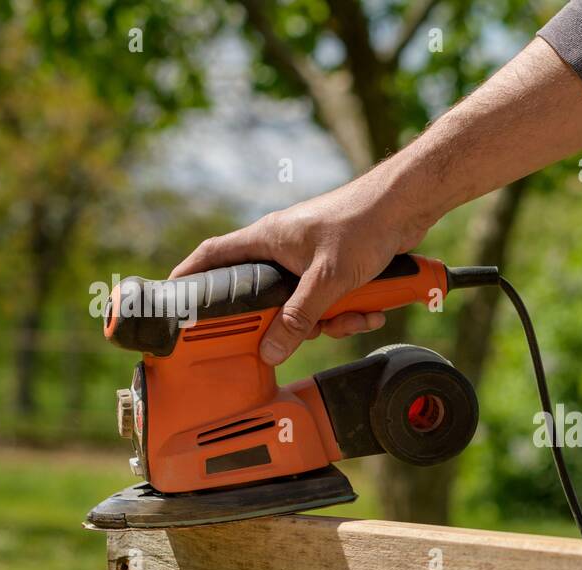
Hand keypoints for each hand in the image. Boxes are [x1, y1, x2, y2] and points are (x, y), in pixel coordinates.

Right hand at [170, 169, 431, 365]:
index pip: (213, 258)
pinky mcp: (333, 268)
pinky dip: (351, 311)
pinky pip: (330, 302)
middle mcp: (282, 249)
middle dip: (292, 323)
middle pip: (265, 299)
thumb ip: (299, 317)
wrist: (406, 207)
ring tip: (358, 314)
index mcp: (266, 240)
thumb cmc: (363, 224)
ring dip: (332, 320)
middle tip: (309, 331)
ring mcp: (307, 260)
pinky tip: (374, 310)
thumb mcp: (328, 279)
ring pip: (304, 307)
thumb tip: (270, 350)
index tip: (175, 304)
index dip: (190, 279)